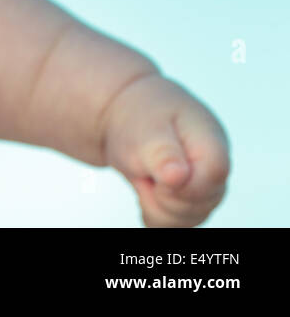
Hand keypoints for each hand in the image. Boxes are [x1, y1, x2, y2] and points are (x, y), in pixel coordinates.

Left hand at [101, 73, 230, 226]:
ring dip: (156, 203)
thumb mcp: (144, 128)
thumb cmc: (138, 117)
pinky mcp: (188, 203)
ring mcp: (204, 189)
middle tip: (144, 168)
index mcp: (211, 140)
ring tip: (146, 175)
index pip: (214, 174)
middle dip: (164, 194)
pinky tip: (147, 189)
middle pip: (201, 205)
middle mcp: (214, 169)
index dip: (181, 182)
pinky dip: (153, 212)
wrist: (125, 115)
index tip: (156, 172)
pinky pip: (174, 225)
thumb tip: (179, 176)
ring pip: (187, 220)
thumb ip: (162, 153)